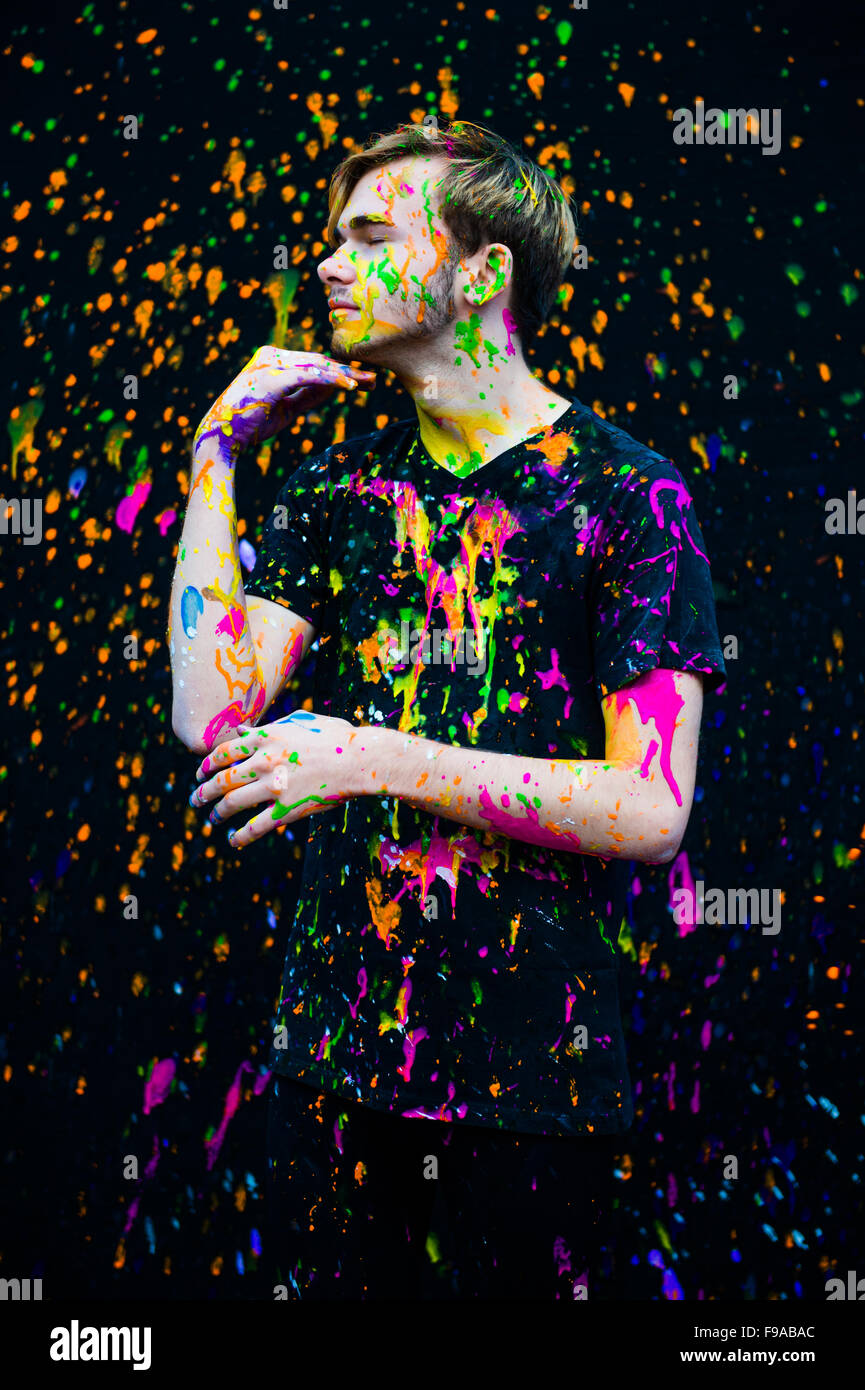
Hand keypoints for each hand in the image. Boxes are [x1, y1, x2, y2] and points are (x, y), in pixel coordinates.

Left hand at [188, 709, 359, 847]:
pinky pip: (256, 826)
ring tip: (212, 819)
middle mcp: (263, 761)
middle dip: (203, 792)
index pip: (223, 752)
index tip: (200, 774)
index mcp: (265, 737)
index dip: (206, 765)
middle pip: (221, 779)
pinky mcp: (286, 809)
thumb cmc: (335, 737)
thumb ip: (269, 726)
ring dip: (217, 813)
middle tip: (195, 800)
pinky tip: (233, 841)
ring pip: (232, 803)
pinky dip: (241, 836)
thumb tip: (243, 730)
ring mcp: (273, 786)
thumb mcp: (300, 722)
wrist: (360, 760)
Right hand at [192, 346, 375, 456]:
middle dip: (348, 372)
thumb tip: (334, 389)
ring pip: (317, 366)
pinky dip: (331, 380)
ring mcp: (270, 364)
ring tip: (368, 382)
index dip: (340, 372)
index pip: (313, 363)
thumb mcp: (287, 408)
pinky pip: (309, 376)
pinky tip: (349, 387)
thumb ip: (309, 396)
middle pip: (318, 362)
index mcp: (273, 360)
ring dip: (345, 375)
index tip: (363, 380)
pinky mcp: (272, 377)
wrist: (222, 436)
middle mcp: (271, 356)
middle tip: (374, 379)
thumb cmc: (252, 424)